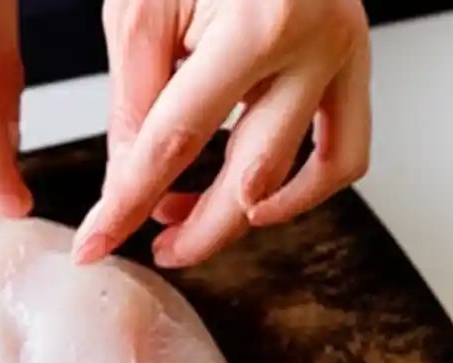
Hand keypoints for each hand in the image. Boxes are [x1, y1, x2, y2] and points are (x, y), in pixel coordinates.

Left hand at [75, 0, 371, 266]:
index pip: (173, 140)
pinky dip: (305, 189)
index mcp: (253, 24)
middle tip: (154, 249)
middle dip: (193, 227)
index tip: (96, 244)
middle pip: (249, 176)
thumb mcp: (141, 7)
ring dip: (241, 213)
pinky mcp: (357, 63)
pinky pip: (349, 152)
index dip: (126, 202)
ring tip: (190, 218)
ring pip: (302, 176)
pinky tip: (258, 201)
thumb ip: (136, 99)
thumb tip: (131, 180)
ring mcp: (344, 56)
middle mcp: (313, 44)